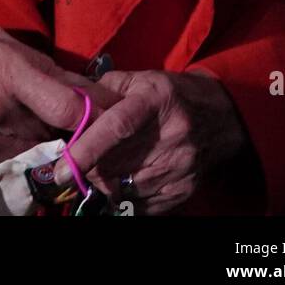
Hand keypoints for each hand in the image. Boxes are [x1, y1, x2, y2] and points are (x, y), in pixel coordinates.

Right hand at [0, 20, 116, 178]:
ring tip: (29, 116)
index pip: (68, 107)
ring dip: (40, 139)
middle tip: (77, 115)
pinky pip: (2, 162)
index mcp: (1, 71)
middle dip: (69, 127)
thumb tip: (80, 83)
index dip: (95, 111)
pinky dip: (10, 148)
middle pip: (54, 134)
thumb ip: (38, 63)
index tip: (110, 109)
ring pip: (31, 152)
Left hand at [54, 69, 249, 213]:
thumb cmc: (171, 94)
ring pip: (128, 189)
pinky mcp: (184, 190)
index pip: (117, 127)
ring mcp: (180, 167)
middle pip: (118, 164)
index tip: (63, 168)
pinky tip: (121, 184)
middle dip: (89, 170)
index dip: (86, 149)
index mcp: (156, 100)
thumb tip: (73, 107)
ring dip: (105, 185)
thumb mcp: (140, 79)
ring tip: (98, 174)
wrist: (221, 117)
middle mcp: (171, 135)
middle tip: (74, 169)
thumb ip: (104, 90)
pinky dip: (126, 198)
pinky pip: (143, 205)